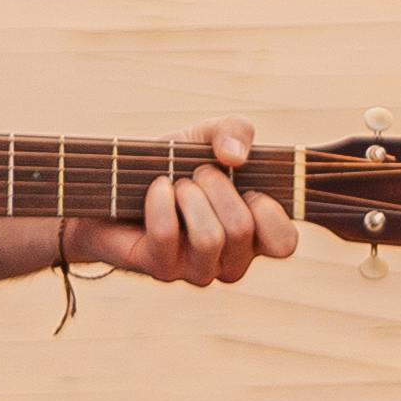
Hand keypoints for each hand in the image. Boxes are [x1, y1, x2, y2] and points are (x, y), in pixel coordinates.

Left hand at [77, 121, 294, 288]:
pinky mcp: (160, 269)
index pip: (284, 244)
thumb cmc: (174, 164)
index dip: (271, 213)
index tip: (251, 187)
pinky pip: (167, 235)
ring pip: (209, 238)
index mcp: (257, 234)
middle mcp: (232, 260)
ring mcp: (196, 270)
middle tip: (199, 172)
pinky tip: (156, 188)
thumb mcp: (209, 136)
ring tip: (177, 183)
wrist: (116, 183)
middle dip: (217, 186)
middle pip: (241, 230)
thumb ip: (236, 130)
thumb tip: (236, 156)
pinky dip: (160, 202)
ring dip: (190, 196)